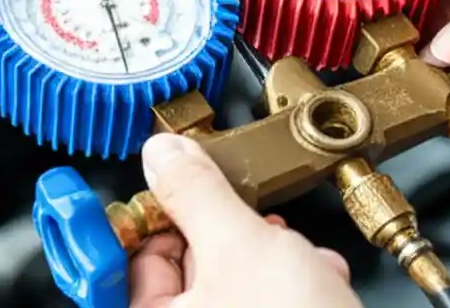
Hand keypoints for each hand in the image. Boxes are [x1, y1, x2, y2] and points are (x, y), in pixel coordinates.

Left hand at [129, 134, 360, 307]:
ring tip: (301, 263)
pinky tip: (319, 285)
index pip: (130, 255)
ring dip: (273, 262)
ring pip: (233, 288)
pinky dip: (292, 292)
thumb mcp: (244, 246)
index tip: (189, 187)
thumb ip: (197, 193)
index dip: (166, 213)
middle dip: (234, 239)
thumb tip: (163, 157)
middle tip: (256, 228)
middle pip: (187, 270)